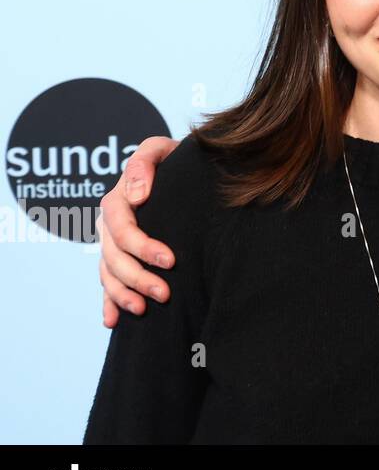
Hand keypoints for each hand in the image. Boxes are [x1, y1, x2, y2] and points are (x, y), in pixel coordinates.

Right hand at [98, 136, 181, 326]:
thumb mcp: (160, 149)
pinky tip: (114, 320)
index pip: (122, 229)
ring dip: (123, 294)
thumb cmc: (173, 159)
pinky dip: (109, 302)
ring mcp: (111, 242)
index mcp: (118, 200)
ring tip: (144, 310)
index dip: (143, 247)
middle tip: (166, 294)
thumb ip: (144, 163)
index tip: (171, 261)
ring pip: (109, 273)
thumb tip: (136, 196)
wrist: (180, 171)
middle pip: (114, 257)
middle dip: (138, 278)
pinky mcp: (118, 256)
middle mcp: (109, 224)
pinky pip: (107, 282)